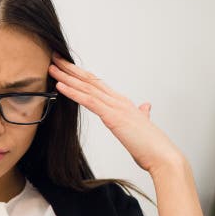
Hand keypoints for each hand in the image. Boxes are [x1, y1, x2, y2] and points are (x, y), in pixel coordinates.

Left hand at [48, 52, 183, 174]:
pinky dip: (73, 93)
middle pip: (90, 80)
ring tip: (52, 68)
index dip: (81, 74)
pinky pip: (88, 101)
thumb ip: (142, 115)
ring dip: (67, 77)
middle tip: (55, 58)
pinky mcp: (113, 117)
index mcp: (123, 103)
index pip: (98, 84)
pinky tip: (60, 86)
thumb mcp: (142, 126)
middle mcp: (118, 101)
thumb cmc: (151, 146)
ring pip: (87, 87)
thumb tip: (145, 107)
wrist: (162, 156)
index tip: (66, 67)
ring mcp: (116, 107)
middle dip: (71, 69)